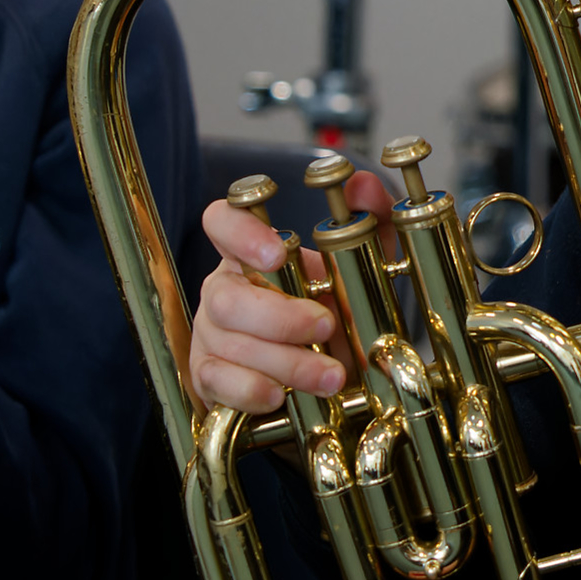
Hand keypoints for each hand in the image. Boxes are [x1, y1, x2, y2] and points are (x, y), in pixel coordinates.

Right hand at [190, 169, 393, 411]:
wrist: (326, 365)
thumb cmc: (334, 305)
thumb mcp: (363, 261)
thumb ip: (371, 218)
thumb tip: (362, 184)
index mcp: (249, 251)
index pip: (221, 221)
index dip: (241, 233)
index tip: (276, 253)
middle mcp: (222, 288)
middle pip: (226, 297)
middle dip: (281, 317)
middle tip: (327, 324)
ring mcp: (210, 333)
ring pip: (229, 343)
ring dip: (285, 362)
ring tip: (332, 374)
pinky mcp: (209, 375)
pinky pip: (216, 381)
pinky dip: (250, 390)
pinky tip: (280, 394)